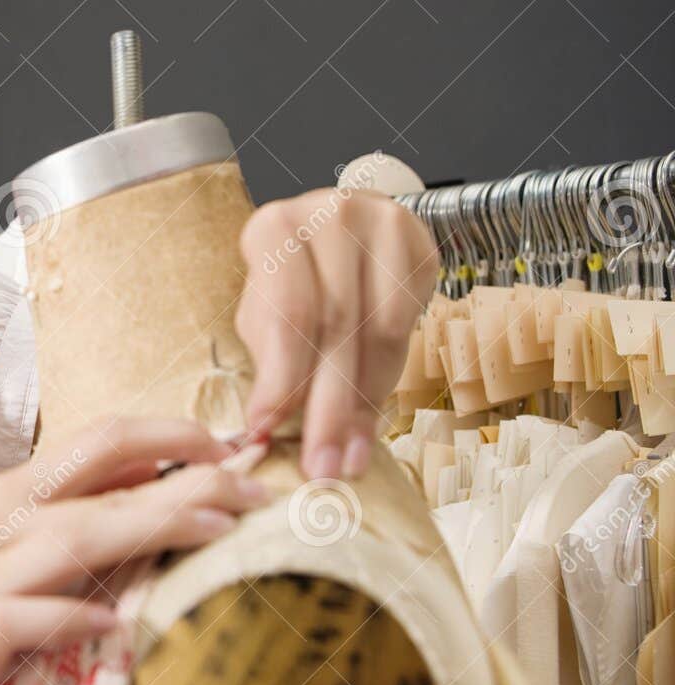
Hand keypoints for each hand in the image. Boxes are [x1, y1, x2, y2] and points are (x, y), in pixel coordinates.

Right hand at [0, 416, 268, 684]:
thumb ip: (67, 506)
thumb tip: (146, 486)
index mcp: (16, 490)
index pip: (101, 440)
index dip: (169, 437)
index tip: (228, 448)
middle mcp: (7, 519)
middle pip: (105, 484)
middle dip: (186, 480)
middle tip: (256, 486)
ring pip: (78, 538)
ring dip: (149, 528)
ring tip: (214, 529)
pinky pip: (33, 617)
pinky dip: (74, 617)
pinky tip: (117, 624)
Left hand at [236, 188, 436, 480]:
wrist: (344, 227)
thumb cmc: (292, 278)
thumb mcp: (263, 309)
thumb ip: (269, 358)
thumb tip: (267, 431)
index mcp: (275, 228)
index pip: (286, 313)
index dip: (280, 378)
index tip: (268, 430)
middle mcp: (331, 218)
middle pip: (336, 327)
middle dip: (327, 409)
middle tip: (321, 467)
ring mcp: (384, 226)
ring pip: (379, 334)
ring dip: (363, 406)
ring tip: (348, 457)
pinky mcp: (421, 247)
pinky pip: (407, 328)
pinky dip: (386, 382)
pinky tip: (370, 419)